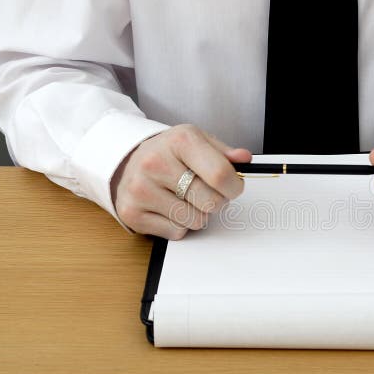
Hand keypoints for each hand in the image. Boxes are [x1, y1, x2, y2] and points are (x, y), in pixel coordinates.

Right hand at [111, 124, 251, 239]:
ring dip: (197, 214)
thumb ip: (224, 152)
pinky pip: (176, 232)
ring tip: (185, 198)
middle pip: (211, 202)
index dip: (235, 187)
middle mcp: (156, 163)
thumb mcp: (197, 142)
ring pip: (195, 221)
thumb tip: (244, 158)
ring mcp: (141, 189)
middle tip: (206, 192)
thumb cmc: (170, 153)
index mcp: (179, 141)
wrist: (129, 161)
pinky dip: (178, 224)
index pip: (221, 175)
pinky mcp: (132, 213)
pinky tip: (168, 207)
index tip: (233, 187)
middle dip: (217, 201)